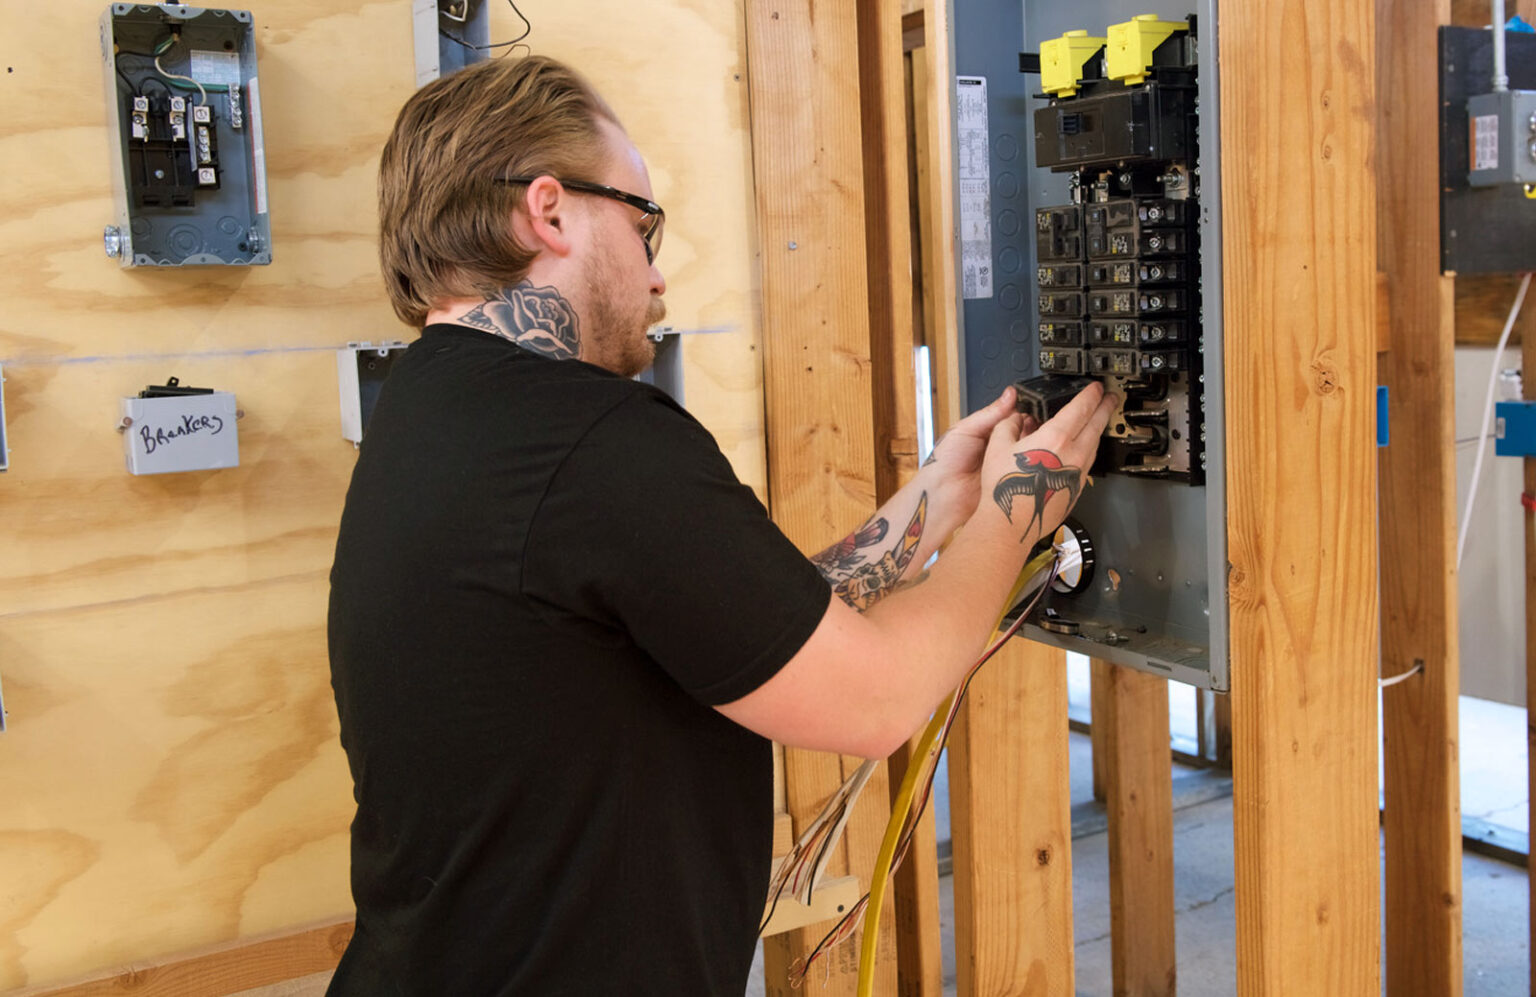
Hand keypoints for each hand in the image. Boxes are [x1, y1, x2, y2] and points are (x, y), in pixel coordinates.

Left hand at [921, 385, 1037, 521]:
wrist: (942, 496)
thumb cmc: (945, 463)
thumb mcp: (965, 429)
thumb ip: (990, 413)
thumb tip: (1010, 394)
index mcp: (988, 433)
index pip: (1013, 419)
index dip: (1023, 414)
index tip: (1035, 408)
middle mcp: (999, 449)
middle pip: (1024, 435)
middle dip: (1033, 429)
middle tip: (1039, 425)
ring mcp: (1007, 466)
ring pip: (1029, 452)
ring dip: (1035, 446)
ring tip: (1039, 439)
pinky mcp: (1012, 483)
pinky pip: (1028, 472)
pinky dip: (1034, 465)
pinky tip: (1037, 458)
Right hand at [979, 382, 1115, 544]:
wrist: (1012, 522)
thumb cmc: (1006, 489)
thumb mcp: (997, 445)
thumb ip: (1008, 425)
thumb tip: (1015, 418)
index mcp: (1056, 437)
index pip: (1082, 407)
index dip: (1091, 394)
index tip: (1096, 387)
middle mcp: (1073, 453)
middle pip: (1097, 424)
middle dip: (1106, 407)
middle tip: (1110, 398)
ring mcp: (1078, 472)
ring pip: (1094, 444)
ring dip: (1097, 429)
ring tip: (1095, 421)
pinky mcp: (1077, 488)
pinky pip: (1087, 462)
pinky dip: (1087, 450)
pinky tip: (1079, 449)